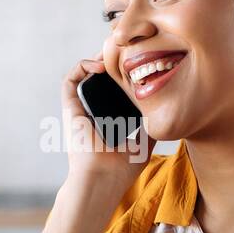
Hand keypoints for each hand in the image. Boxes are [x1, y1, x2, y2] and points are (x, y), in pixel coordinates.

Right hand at [59, 52, 155, 194]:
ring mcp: (80, 110)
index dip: (121, 74)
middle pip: (98, 79)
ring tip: (112, 53)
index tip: (135, 64)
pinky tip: (99, 65)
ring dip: (95, 59)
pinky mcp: (69, 110)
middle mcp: (91, 113)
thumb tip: (164, 117)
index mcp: (107, 120)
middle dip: (109, 62)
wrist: (102, 180)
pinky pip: (69, 81)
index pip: (112, 90)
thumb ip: (150, 129)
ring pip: (82, 75)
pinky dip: (81, 67)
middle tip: (125, 52)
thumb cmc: (121, 170)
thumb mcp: (143, 144)